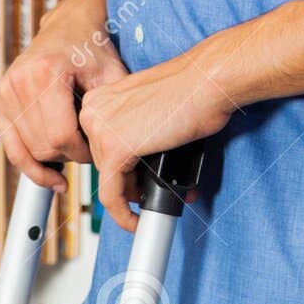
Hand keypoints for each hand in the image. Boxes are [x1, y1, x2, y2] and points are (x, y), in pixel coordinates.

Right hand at [0, 0, 127, 189]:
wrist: (69, 26)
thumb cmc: (94, 49)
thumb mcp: (112, 74)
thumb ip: (115, 109)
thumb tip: (120, 149)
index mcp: (47, 73)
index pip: (61, 136)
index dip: (83, 153)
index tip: (97, 151)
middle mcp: (19, 80)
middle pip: (43, 146)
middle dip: (69, 156)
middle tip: (87, 148)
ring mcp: (3, 89)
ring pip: (27, 150)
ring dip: (51, 159)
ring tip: (72, 154)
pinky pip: (10, 146)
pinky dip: (29, 163)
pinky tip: (49, 173)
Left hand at [80, 50, 236, 233]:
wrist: (208, 81)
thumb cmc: (192, 89)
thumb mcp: (150, 107)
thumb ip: (133, 127)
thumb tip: (132, 162)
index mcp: (101, 95)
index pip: (100, 143)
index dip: (121, 165)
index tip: (135, 179)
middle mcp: (94, 109)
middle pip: (103, 162)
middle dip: (129, 180)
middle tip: (153, 188)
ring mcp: (101, 129)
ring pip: (108, 180)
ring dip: (134, 195)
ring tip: (159, 195)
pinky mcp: (115, 150)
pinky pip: (111, 196)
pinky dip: (124, 215)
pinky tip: (137, 221)